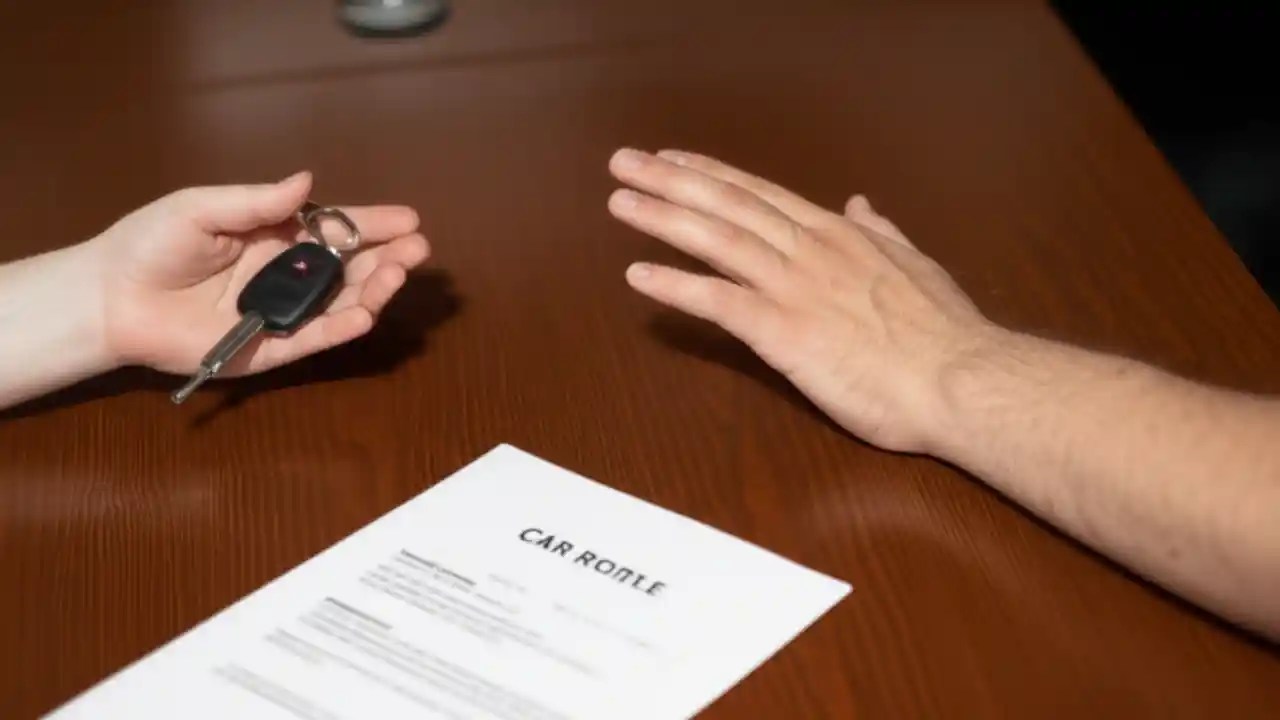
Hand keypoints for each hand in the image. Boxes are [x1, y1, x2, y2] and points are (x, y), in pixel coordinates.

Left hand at [89, 171, 428, 375]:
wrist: (111, 299)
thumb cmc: (151, 244)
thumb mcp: (201, 208)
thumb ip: (257, 202)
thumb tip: (308, 181)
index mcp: (275, 235)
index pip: (335, 229)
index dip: (372, 224)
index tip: (409, 219)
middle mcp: (287, 274)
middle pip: (350, 268)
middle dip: (388, 258)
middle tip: (417, 250)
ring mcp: (282, 313)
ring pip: (341, 304)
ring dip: (374, 291)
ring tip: (397, 276)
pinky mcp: (269, 349)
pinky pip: (312, 339)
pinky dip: (340, 329)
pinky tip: (365, 314)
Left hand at [607, 149, 998, 451]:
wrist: (961, 378)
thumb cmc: (945, 333)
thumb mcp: (917, 264)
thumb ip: (883, 232)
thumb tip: (860, 204)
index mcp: (838, 234)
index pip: (761, 193)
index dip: (712, 173)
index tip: (674, 157)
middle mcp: (809, 250)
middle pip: (728, 204)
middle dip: (671, 179)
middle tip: (625, 161)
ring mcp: (794, 288)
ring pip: (717, 240)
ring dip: (663, 218)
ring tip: (619, 201)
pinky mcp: (785, 332)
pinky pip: (719, 302)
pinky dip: (676, 286)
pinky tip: (638, 276)